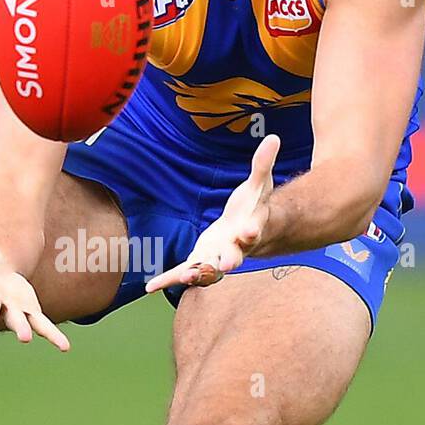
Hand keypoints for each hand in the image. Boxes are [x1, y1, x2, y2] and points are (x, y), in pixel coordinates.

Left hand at [146, 134, 279, 292]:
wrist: (250, 230)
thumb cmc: (255, 205)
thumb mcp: (259, 183)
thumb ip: (262, 164)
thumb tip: (273, 137)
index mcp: (251, 228)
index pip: (253, 231)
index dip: (251, 232)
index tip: (248, 231)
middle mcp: (236, 248)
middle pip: (233, 257)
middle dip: (228, 261)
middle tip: (225, 266)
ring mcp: (217, 257)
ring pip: (209, 270)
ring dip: (198, 273)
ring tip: (185, 276)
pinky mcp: (201, 260)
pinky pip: (184, 271)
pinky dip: (169, 279)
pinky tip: (151, 286)